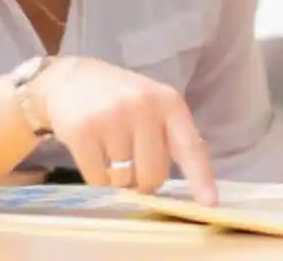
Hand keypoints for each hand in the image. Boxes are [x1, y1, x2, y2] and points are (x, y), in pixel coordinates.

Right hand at [31, 57, 217, 204]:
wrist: (71, 77)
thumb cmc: (120, 98)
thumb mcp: (153, 104)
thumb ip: (170, 137)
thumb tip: (187, 188)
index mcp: (169, 101)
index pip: (190, 146)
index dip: (201, 178)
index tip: (211, 204)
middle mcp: (143, 107)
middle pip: (153, 175)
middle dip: (144, 181)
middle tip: (133, 165)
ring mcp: (112, 117)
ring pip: (124, 180)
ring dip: (118, 177)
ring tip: (109, 150)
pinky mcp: (83, 130)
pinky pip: (97, 179)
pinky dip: (96, 177)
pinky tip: (92, 153)